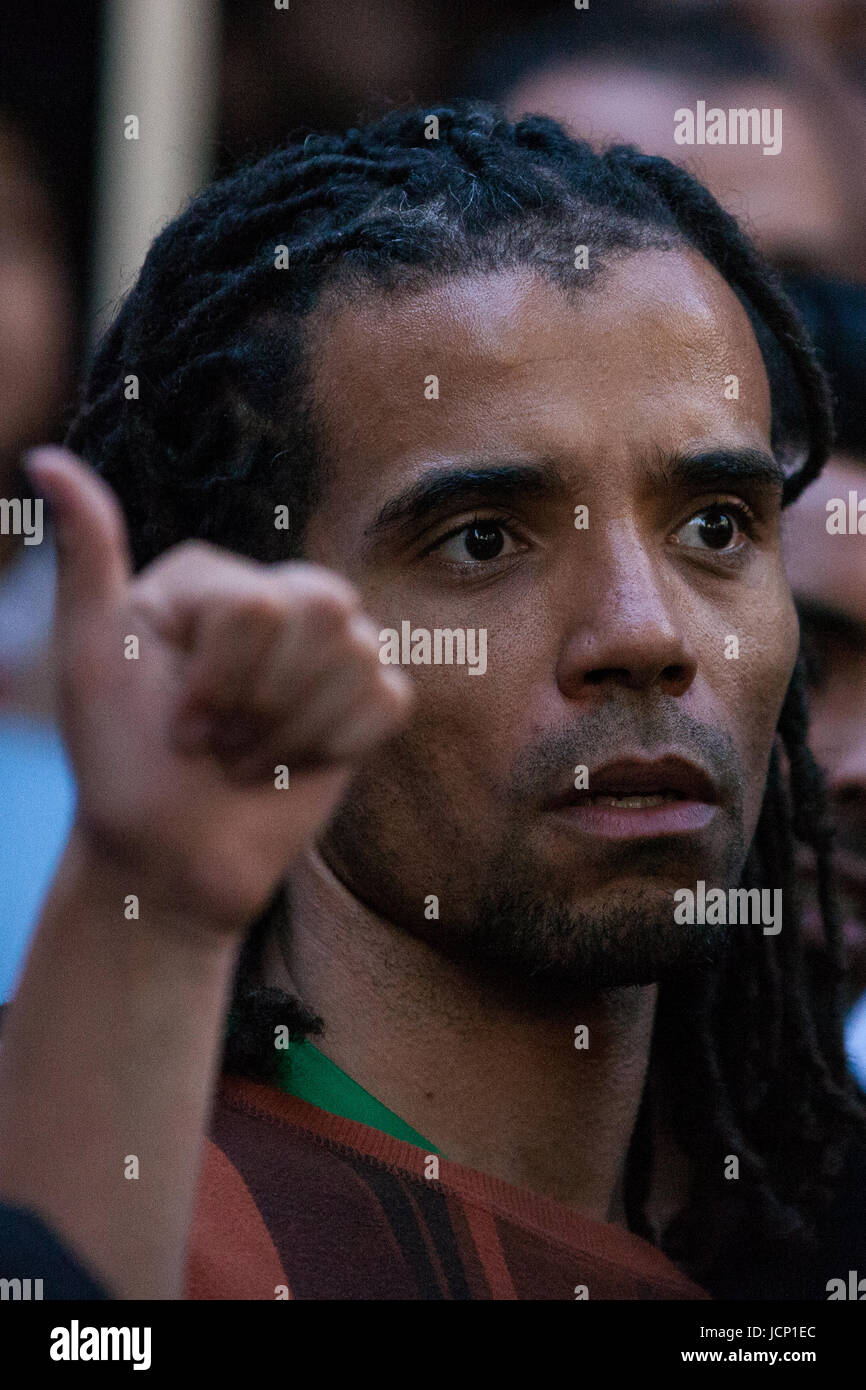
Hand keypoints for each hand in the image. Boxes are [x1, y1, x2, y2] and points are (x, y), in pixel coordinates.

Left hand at [24, 447, 412, 932]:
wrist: (169, 857)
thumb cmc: (121, 762)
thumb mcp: (91, 656)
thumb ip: (87, 555)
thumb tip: (45, 458)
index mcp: (214, 579)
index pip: (260, 604)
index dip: (222, 681)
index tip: (177, 729)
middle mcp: (277, 596)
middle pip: (325, 613)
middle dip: (264, 704)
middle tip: (217, 745)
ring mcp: (328, 648)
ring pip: (360, 659)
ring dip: (292, 736)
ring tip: (247, 759)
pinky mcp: (366, 699)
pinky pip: (389, 698)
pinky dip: (339, 744)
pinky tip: (294, 763)